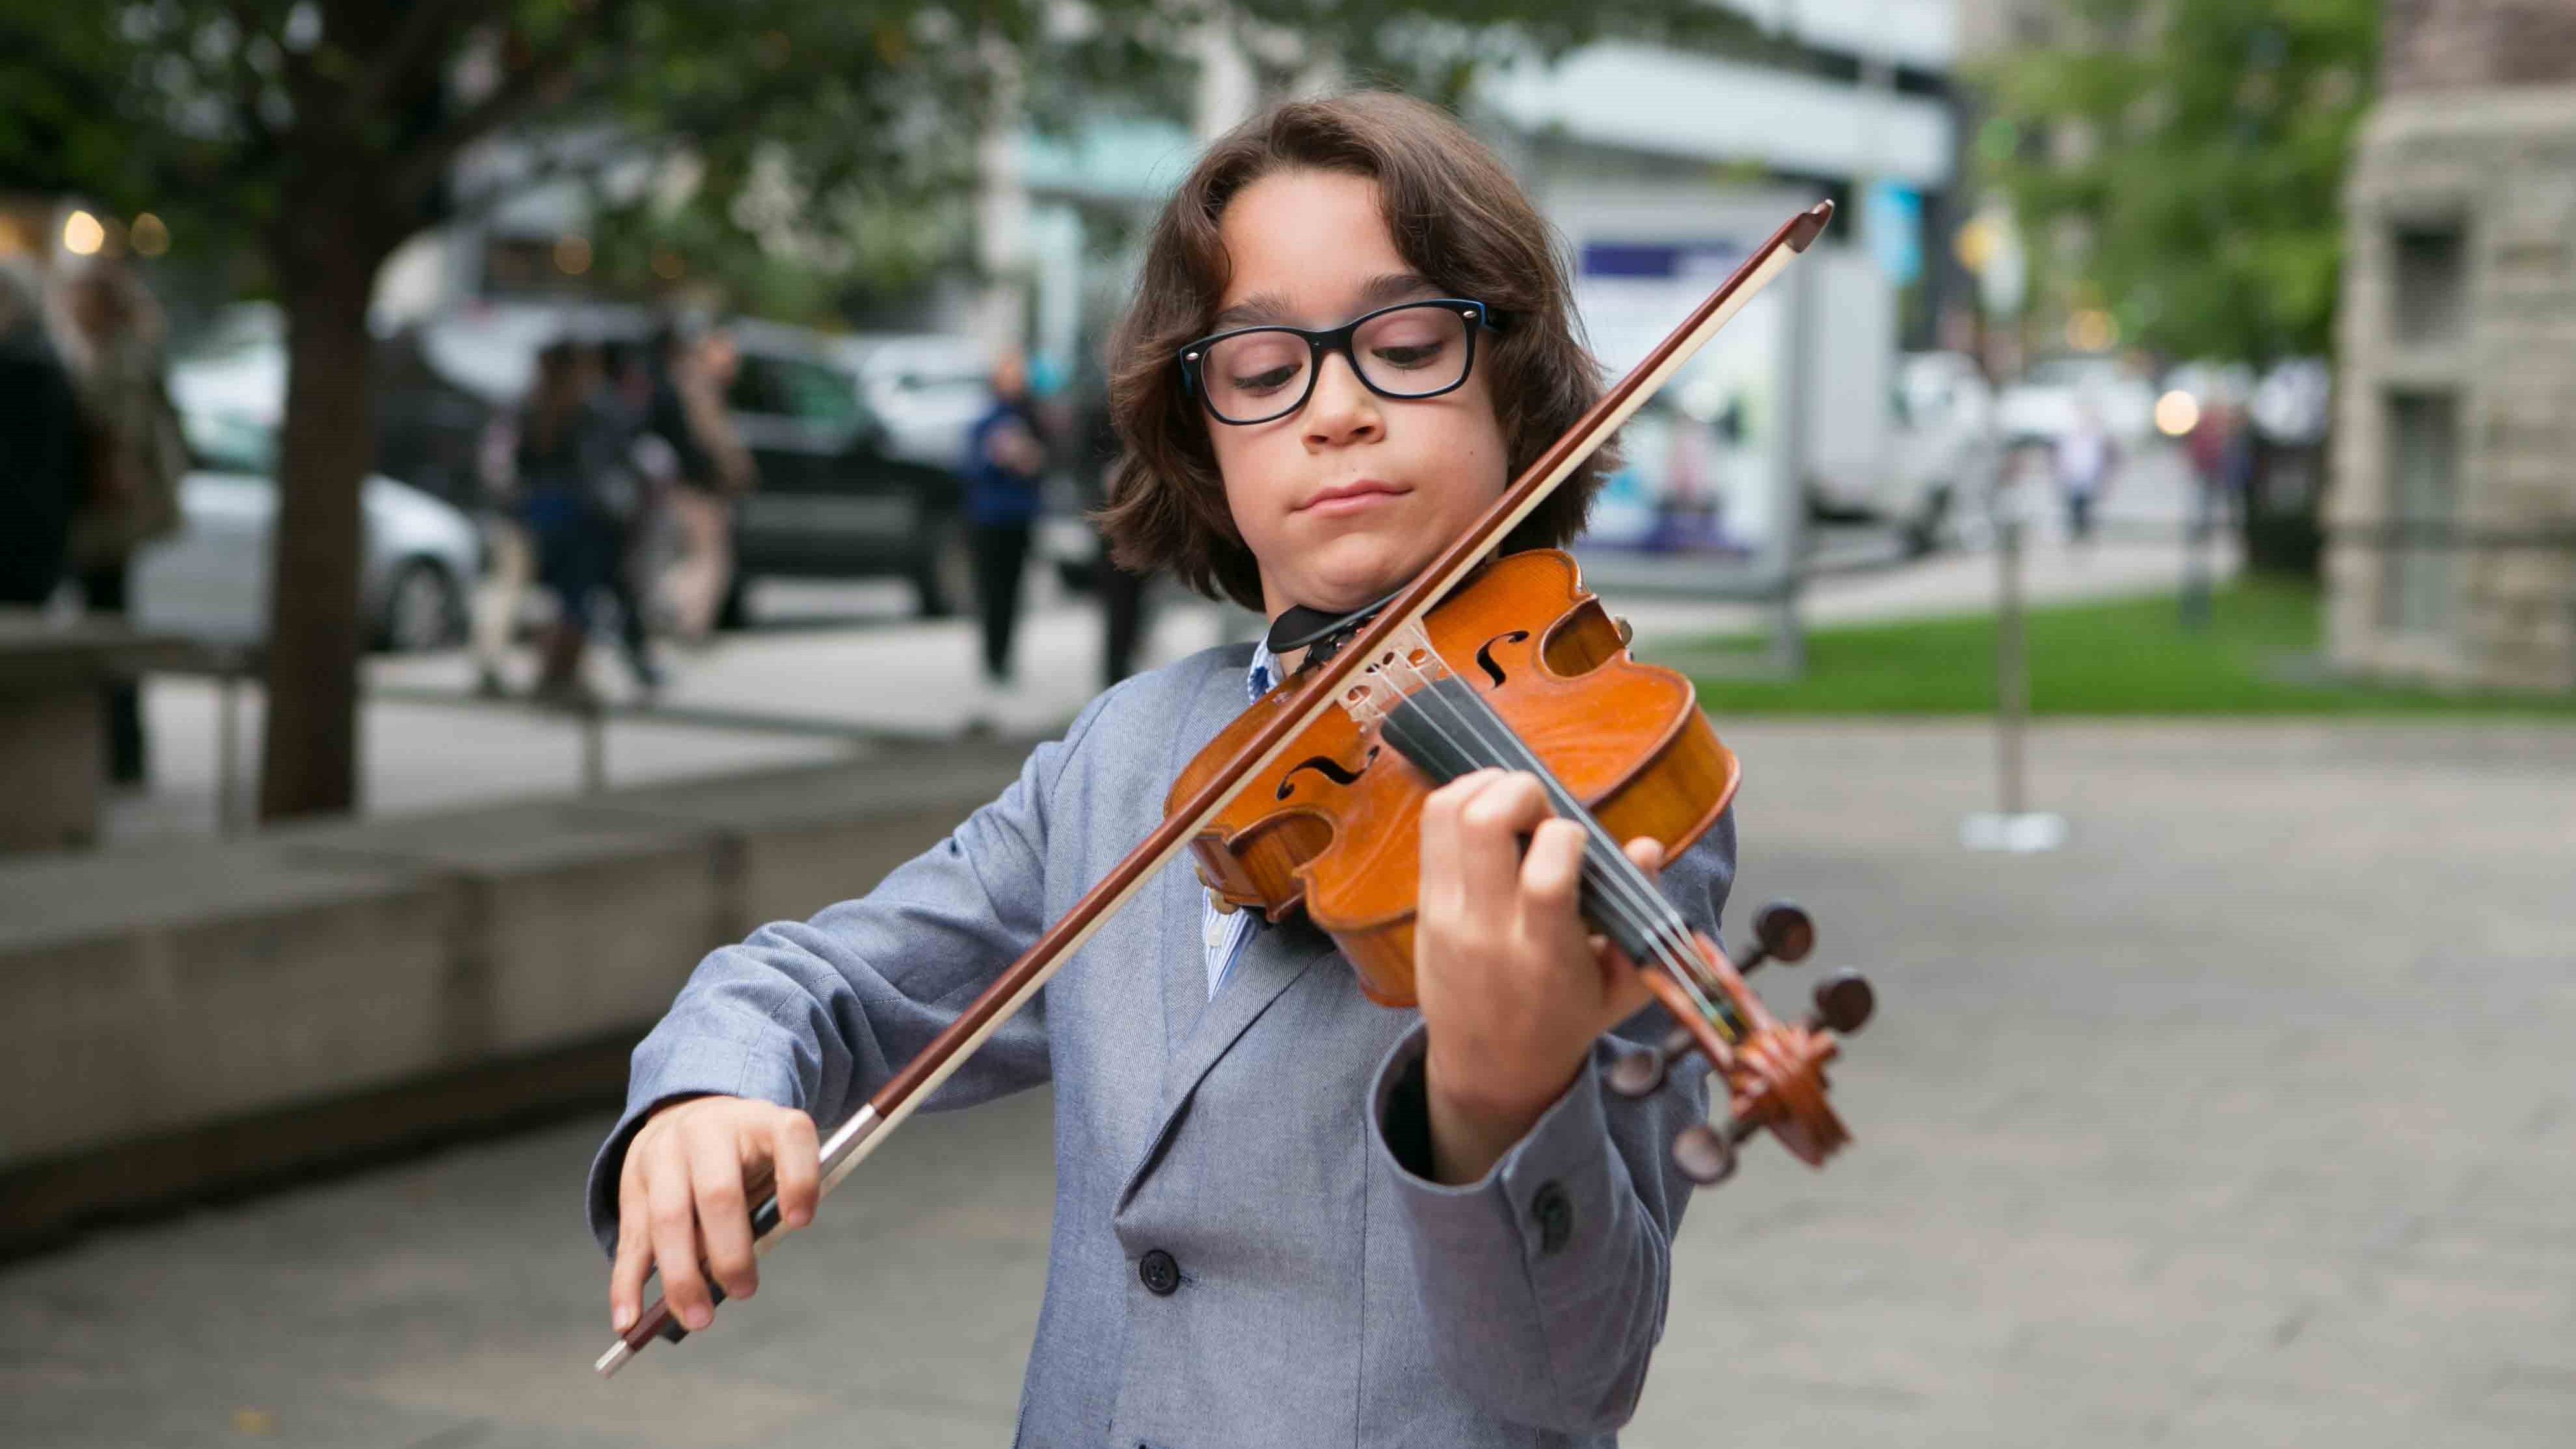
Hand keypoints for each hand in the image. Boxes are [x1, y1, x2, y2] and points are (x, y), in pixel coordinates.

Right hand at [609, 1095, 820, 1335]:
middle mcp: (708, 1131)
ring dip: (681, 1276)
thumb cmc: (744, 1152)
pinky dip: (627, 1285)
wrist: (689, 1110)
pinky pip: (630, 1239)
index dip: (798, 1179)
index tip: (799, 1221)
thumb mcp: (772, 1157)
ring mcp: (663, 1154)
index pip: (790, 1137)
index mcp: (761, 1121)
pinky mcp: (632, 1183)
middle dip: (731, 1251)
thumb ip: (773, 1201)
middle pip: (718, 1192)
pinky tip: (630, 1320)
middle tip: (744, 1290)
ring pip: (668, 1219)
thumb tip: (740, 1271)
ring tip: (697, 1318)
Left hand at [1413, 769, 1666, 1184]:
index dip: (1568, 834)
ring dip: (1485, 786)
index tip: (1579, 841)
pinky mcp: (1422, 905)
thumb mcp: (1621, 985)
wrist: (1490, 1069)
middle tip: (1543, 810)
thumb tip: (1647, 847)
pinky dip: (1459, 802)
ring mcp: (1446, 914)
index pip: (1547, 874)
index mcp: (1544, 954)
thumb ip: (1640, 918)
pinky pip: (1429, 831)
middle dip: (1522, 791)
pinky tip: (1489, 812)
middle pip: (1484, 823)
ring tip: (1515, 801)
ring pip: (1447, 814)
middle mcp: (1487, 929)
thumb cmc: (1565, 1022)